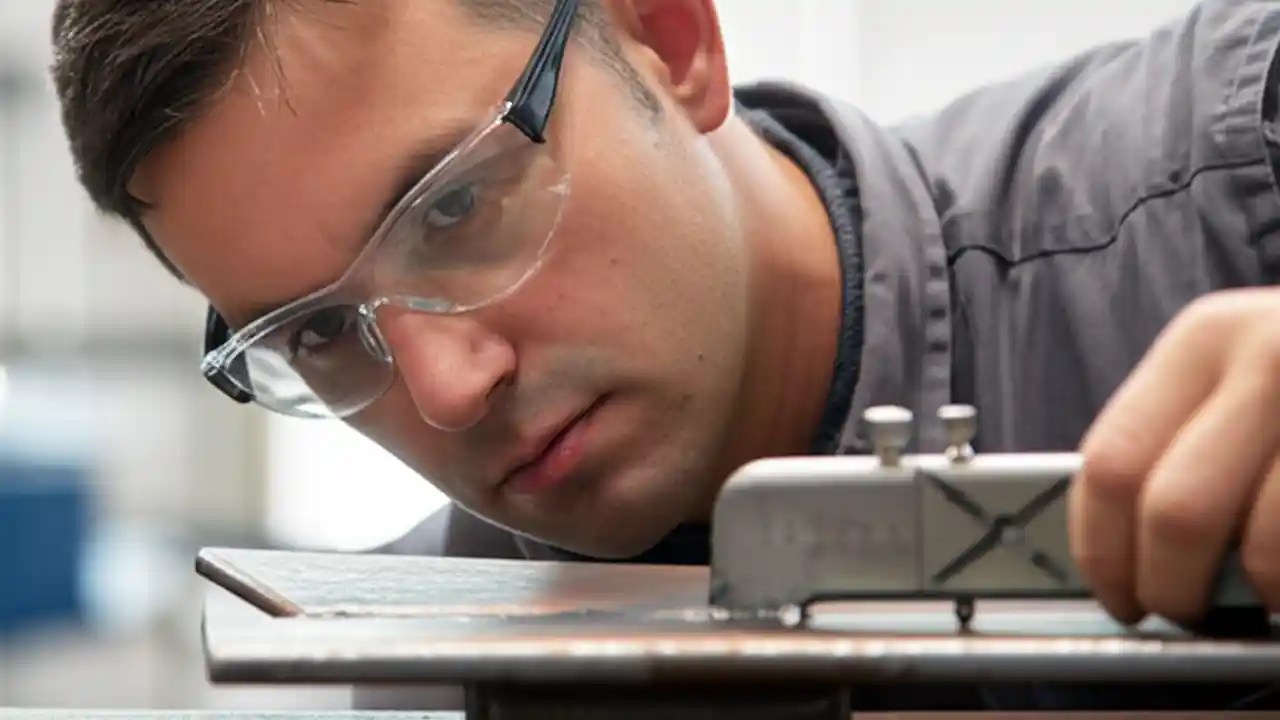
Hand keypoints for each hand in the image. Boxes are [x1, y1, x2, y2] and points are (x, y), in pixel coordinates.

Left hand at [1068, 286, 1279, 624]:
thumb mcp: (1239, 376)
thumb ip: (1178, 441)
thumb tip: (1117, 550)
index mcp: (1206, 339)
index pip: (1112, 462)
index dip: (1102, 550)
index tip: (1116, 594)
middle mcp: (1273, 356)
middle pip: (1178, 513)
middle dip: (1172, 588)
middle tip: (1187, 613)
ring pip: (1265, 552)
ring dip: (1262, 599)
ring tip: (1268, 596)